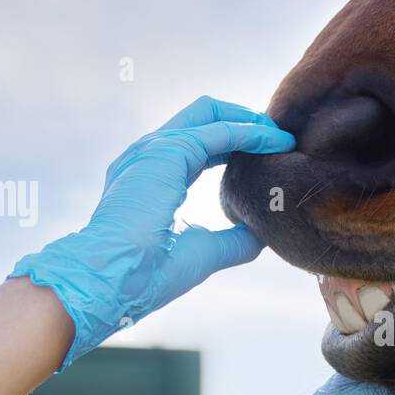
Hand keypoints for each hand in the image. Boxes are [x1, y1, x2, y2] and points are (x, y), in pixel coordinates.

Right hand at [10, 96, 294, 367]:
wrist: (111, 279)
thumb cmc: (147, 273)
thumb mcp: (203, 252)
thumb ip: (233, 240)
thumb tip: (263, 233)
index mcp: (151, 175)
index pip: (199, 144)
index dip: (236, 144)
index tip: (270, 155)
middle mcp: (149, 155)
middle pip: (203, 118)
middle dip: (245, 121)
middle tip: (280, 138)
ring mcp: (154, 149)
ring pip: (210, 115)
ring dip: (251, 124)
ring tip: (282, 138)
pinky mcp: (166, 152)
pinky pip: (218, 132)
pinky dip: (249, 133)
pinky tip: (274, 143)